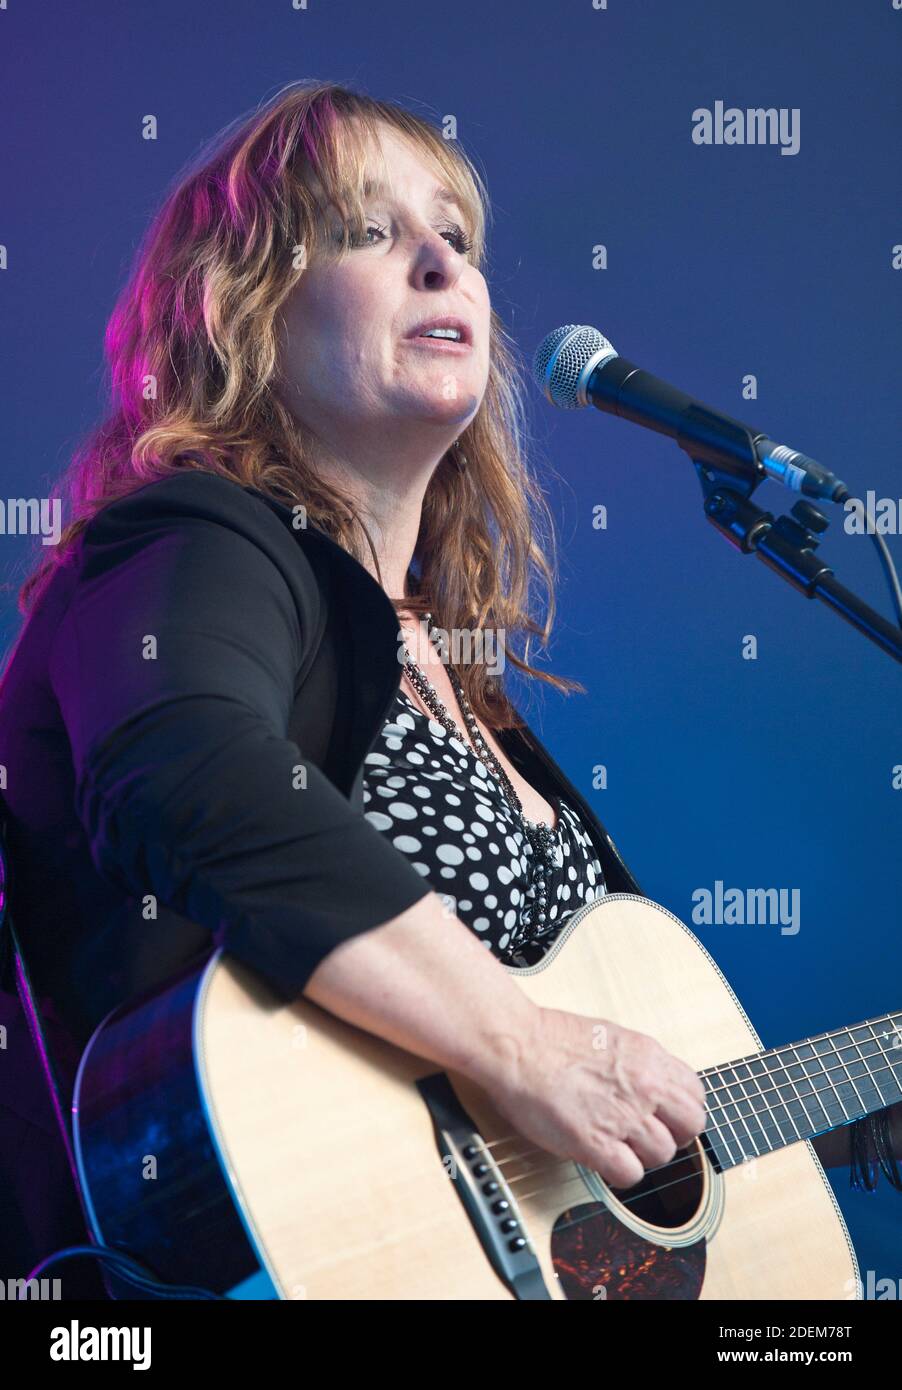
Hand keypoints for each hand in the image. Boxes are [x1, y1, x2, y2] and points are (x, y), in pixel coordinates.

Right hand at [482, 1006, 707, 1189]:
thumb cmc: (548, 1038)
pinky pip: (630, 1174)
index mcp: (648, 1056)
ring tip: (619, 1146)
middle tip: (650, 1135)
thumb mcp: (610, 1036)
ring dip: (642, 1155)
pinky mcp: (597, 1143)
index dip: (681, 1109)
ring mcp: (622, 1116)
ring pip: (662, 1154)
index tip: (668, 1116)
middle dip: (674, 1135)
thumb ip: (637, 1062)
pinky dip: (619, 1173)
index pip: (694, 1093)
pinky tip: (603, 1160)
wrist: (516, 1046)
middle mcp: (644, 1086)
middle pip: (690, 1126)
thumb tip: (649, 1082)